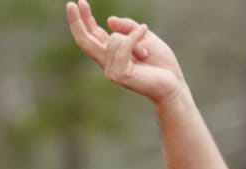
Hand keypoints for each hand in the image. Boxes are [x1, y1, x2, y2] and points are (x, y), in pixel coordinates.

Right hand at [66, 0, 182, 103]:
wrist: (174, 84)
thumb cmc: (161, 64)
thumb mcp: (145, 37)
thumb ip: (128, 28)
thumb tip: (108, 21)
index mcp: (112, 54)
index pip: (91, 36)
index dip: (84, 20)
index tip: (79, 3)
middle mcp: (107, 64)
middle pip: (84, 41)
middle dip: (77, 21)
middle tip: (72, 3)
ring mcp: (111, 71)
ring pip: (113, 39)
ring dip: (134, 39)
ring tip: (147, 52)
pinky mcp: (119, 74)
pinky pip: (124, 46)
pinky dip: (136, 40)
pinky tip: (146, 45)